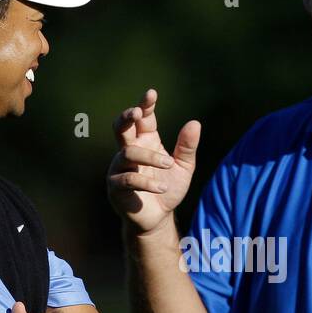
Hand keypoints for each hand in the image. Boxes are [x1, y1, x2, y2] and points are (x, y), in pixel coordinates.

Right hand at [107, 88, 201, 234]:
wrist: (158, 219)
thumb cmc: (168, 189)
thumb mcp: (184, 167)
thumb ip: (187, 147)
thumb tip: (195, 123)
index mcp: (145, 141)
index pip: (143, 119)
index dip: (145, 105)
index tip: (151, 94)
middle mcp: (129, 150)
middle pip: (121, 127)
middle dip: (127, 116)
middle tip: (138, 112)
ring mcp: (119, 168)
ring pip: (128, 152)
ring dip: (150, 157)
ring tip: (169, 165)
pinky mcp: (116, 187)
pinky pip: (128, 179)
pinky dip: (147, 182)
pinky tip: (162, 186)